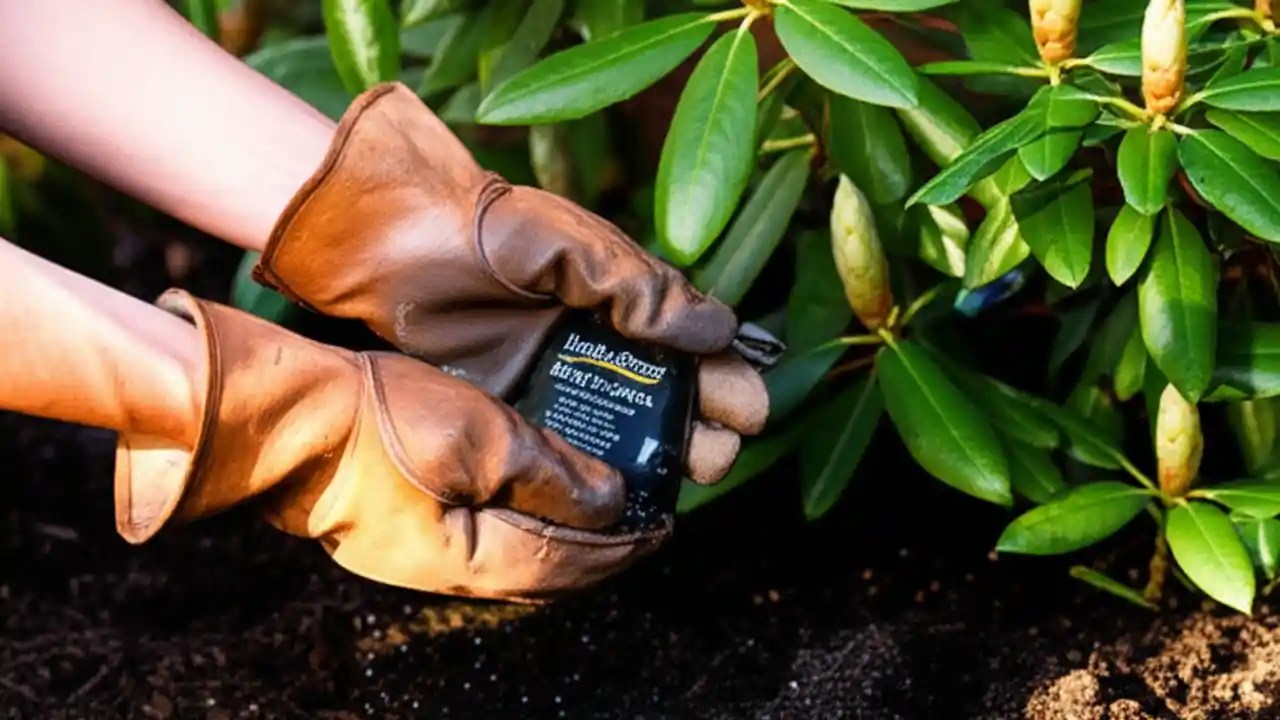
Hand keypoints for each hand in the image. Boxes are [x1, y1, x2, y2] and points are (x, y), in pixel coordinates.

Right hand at [115, 290, 662, 600]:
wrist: (286, 418)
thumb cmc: (379, 420)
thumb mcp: (483, 436)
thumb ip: (552, 475)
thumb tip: (611, 504)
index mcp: (474, 558)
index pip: (571, 562)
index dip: (623, 545)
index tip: (662, 526)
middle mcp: (451, 571)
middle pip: (547, 573)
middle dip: (599, 551)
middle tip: (639, 522)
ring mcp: (422, 556)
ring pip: (517, 559)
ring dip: (562, 540)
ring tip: (598, 510)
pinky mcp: (404, 531)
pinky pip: (485, 540)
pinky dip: (525, 525)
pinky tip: (533, 497)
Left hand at [252, 83, 768, 483]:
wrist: (389, 243)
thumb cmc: (486, 229)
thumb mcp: (572, 246)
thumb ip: (641, 288)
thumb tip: (720, 331)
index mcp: (621, 298)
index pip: (694, 343)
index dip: (727, 377)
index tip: (747, 412)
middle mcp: (598, 343)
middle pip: (670, 396)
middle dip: (703, 428)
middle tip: (714, 457)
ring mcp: (556, 381)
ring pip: (625, 430)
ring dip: (659, 458)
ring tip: (681, 482)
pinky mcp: (513, 411)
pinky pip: (566, 448)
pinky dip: (595, 473)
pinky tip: (616, 495)